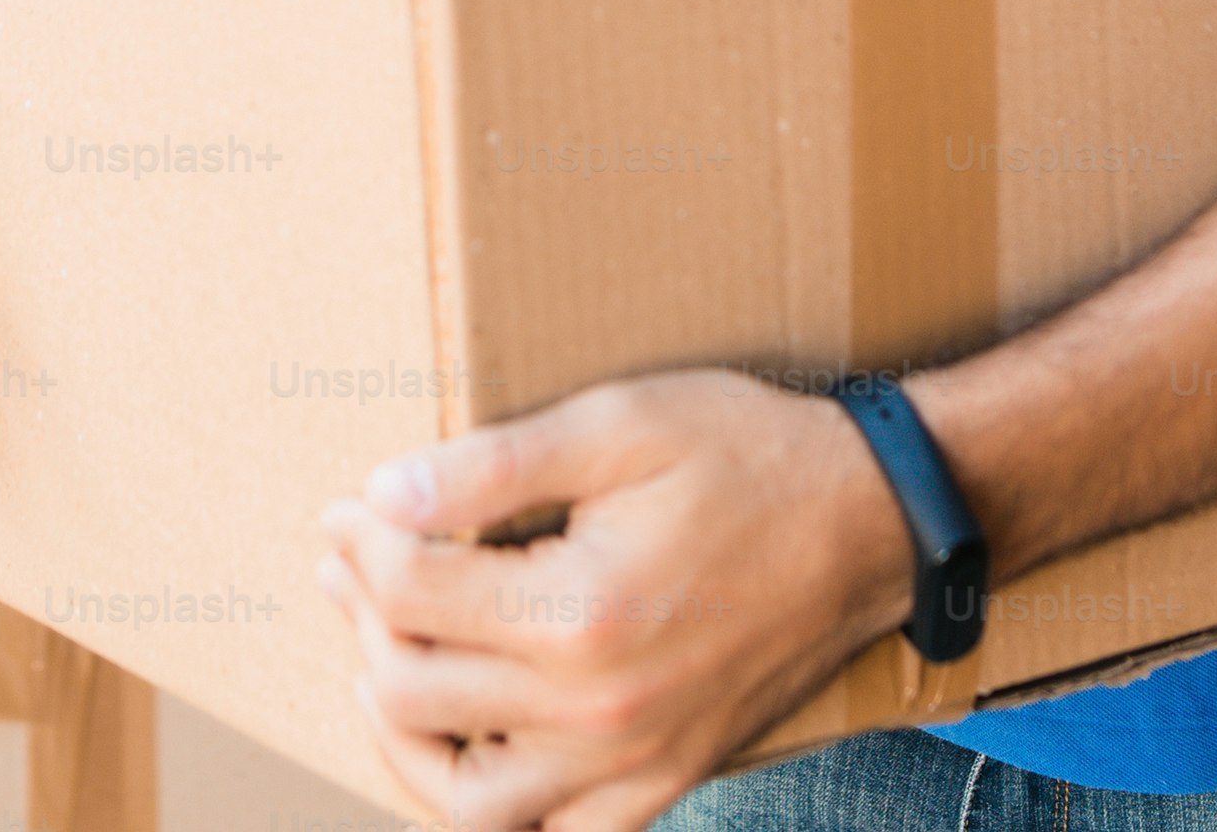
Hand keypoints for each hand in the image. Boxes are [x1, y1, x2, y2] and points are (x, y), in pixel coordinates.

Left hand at [314, 371, 916, 831]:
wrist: (868, 522)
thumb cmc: (747, 456)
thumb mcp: (619, 423)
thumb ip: (492, 465)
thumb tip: (384, 496)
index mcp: (578, 611)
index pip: (410, 595)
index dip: (360, 544)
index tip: (348, 508)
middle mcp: (597, 708)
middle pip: (412, 692)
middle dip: (366, 622)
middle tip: (359, 565)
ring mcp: (632, 762)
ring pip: (465, 798)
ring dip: (404, 735)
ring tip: (389, 662)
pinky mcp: (664, 783)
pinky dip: (494, 805)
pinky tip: (474, 741)